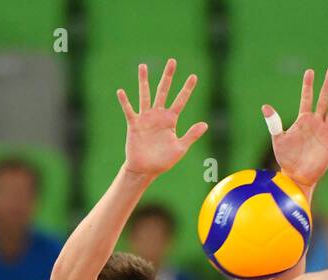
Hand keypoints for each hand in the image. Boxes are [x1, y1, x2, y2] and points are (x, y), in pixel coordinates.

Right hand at [117, 58, 207, 178]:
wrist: (146, 170)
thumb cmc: (163, 161)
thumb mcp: (180, 148)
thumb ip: (191, 135)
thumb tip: (205, 124)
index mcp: (170, 120)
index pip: (181, 100)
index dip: (187, 89)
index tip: (194, 76)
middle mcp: (158, 115)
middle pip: (164, 91)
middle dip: (168, 77)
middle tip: (172, 61)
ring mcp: (145, 118)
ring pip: (145, 95)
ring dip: (144, 81)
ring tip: (143, 66)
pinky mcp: (134, 124)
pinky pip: (129, 111)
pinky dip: (125, 102)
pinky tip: (121, 92)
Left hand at [264, 65, 327, 188]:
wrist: (297, 176)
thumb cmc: (286, 158)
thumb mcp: (279, 140)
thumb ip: (274, 123)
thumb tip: (265, 106)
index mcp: (303, 120)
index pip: (306, 98)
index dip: (308, 85)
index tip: (310, 71)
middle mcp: (316, 123)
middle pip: (324, 99)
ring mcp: (325, 132)